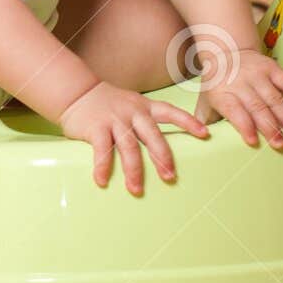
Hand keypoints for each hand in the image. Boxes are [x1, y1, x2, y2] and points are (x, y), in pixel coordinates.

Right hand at [58, 80, 209, 194]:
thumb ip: (144, 123)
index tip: (205, 134)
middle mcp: (133, 113)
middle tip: (170, 177)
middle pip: (152, 136)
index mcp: (145, 107)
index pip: (171, 112)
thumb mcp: (131, 105)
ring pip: (129, 146)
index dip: (188, 122)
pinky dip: (102, 166)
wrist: (77, 92)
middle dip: (162, 157)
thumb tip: (162, 153)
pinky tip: (102, 181)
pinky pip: (102, 149)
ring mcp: (115, 119)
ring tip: (136, 189)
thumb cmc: (107, 104)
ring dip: (133, 170)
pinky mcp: (96, 127)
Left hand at [191, 45, 282, 149]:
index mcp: (223, 94)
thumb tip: (201, 143)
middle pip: (257, 108)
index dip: (244, 126)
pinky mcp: (271, 67)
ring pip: (274, 98)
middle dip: (270, 128)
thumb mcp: (205, 102)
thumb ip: (204, 122)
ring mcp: (257, 75)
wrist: (225, 52)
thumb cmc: (216, 86)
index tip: (253, 142)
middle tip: (280, 145)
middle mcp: (240, 83)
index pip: (234, 111)